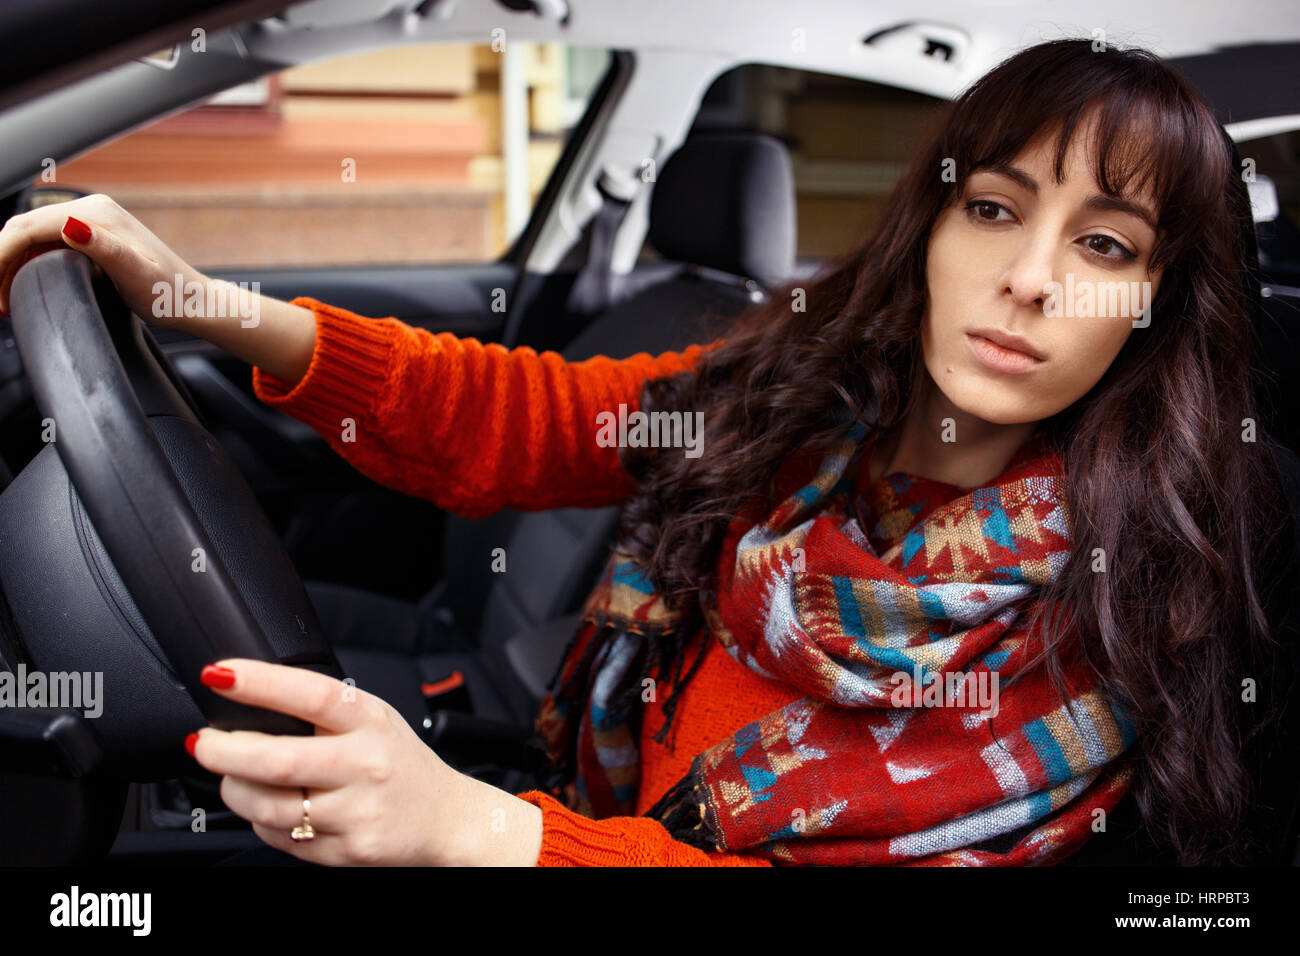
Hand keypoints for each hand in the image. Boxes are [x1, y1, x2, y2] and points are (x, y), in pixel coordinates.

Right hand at [0, 193, 206, 328]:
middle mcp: (92, 210)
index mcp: (97, 214)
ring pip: (32, 237)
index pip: (29, 227)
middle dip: (1, 261)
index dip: (2, 254)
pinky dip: (28, 264)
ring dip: (12, 264)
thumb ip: (104, 249)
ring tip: (3, 299)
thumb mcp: (137, 274)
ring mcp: (92, 222)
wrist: (194, 300)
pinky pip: (47, 245)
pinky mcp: (93, 236)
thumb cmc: (170, 293)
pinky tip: (22, 286)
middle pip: (25, 228)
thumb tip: (69, 225)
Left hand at [187, 658, 543, 865]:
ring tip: (230, 777)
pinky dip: (261, 822)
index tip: (220, 674)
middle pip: (279, 760)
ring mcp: (357, 812)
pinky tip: (268, 808)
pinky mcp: (347, 851)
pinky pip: (281, 839)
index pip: (311, 695)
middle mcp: (366, 764)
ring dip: (233, 790)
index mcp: (370, 720)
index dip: (260, 682)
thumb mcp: (373, 720)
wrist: (445, 818)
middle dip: (223, 750)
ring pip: (269, 807)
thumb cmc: (398, 763)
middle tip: (201, 741)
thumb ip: (322, 712)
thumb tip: (247, 700)